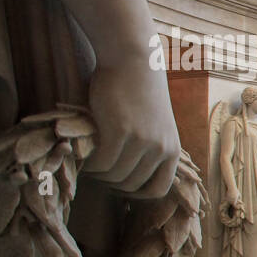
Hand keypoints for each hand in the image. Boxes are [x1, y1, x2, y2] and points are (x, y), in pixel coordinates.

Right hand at [84, 63, 180, 197]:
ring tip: (89, 162)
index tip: (120, 187)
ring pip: (115, 176)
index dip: (136, 194)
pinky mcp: (120, 132)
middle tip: (97, 171)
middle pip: (131, 185)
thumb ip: (150, 149)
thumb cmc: (141, 93)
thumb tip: (129, 178)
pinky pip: (102, 163)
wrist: (134, 61)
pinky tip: (84, 155)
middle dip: (111, 184)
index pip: (158, 190)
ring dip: (98, 174)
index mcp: (173, 150)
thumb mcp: (156, 126)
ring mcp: (142, 141)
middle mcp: (161, 149)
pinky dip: (90, 164)